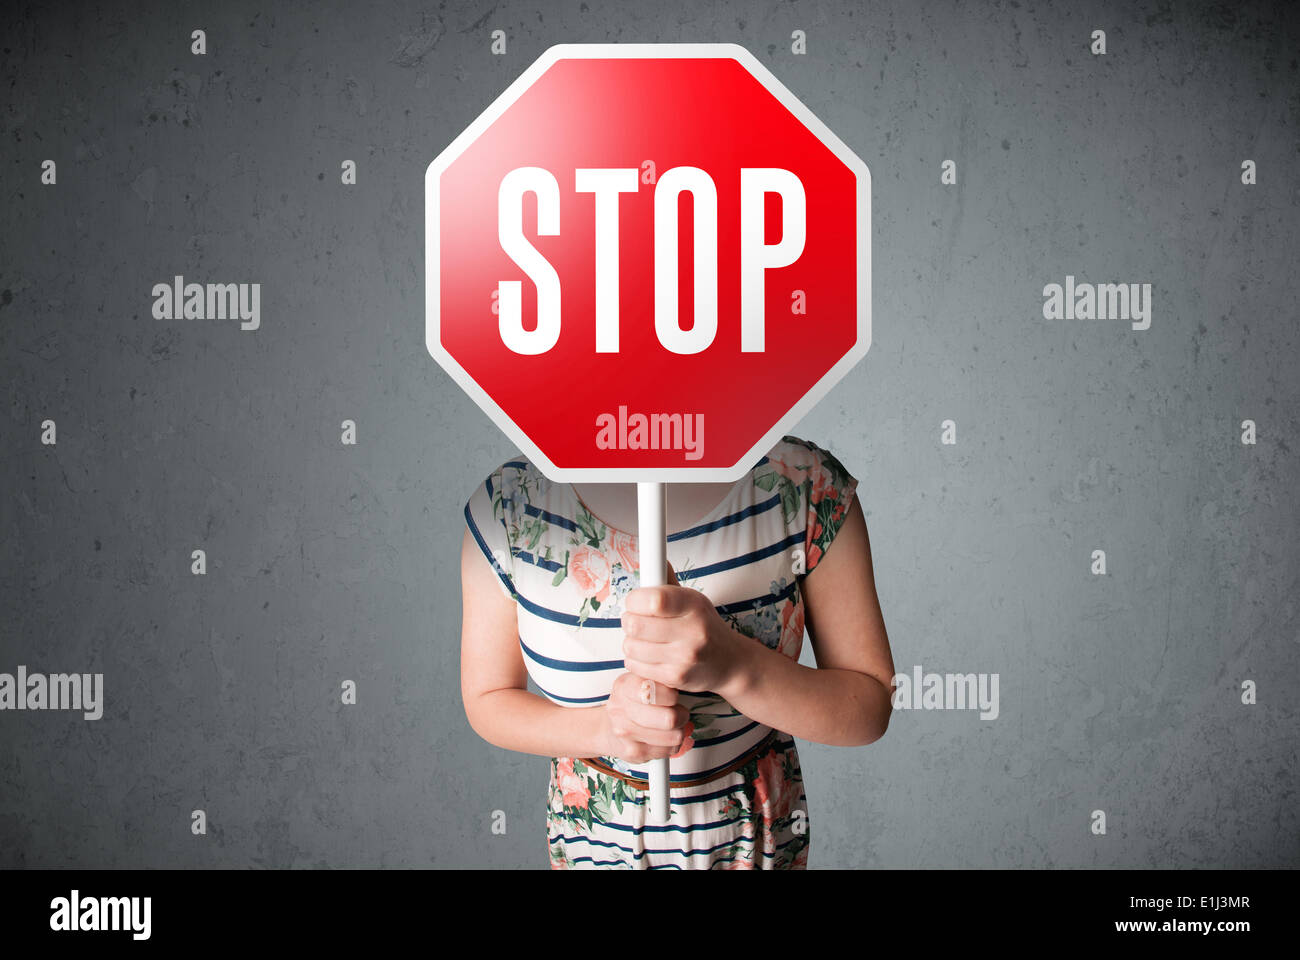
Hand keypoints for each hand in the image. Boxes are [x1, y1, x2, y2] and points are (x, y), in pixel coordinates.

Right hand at [601, 672, 694, 763]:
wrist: (608, 729)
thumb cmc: (633, 703)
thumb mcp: (641, 681)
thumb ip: (659, 679)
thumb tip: (680, 681)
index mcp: (624, 686)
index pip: (655, 691)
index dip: (672, 695)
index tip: (671, 697)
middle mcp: (620, 710)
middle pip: (670, 718)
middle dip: (681, 716)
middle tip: (678, 713)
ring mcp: (625, 733)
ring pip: (674, 736)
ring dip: (678, 732)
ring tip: (669, 727)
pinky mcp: (633, 752)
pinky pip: (669, 751)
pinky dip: (671, 745)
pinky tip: (662, 738)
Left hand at [621, 563, 746, 696]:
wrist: (730, 663)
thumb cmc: (705, 627)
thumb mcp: (694, 601)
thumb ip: (669, 584)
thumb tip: (654, 558)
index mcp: (694, 605)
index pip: (654, 599)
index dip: (635, 599)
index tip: (636, 601)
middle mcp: (692, 632)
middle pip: (635, 625)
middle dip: (629, 620)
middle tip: (638, 620)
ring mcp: (683, 657)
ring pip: (631, 646)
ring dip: (631, 641)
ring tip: (645, 639)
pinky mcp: (675, 678)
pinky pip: (635, 665)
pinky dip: (635, 659)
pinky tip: (650, 655)